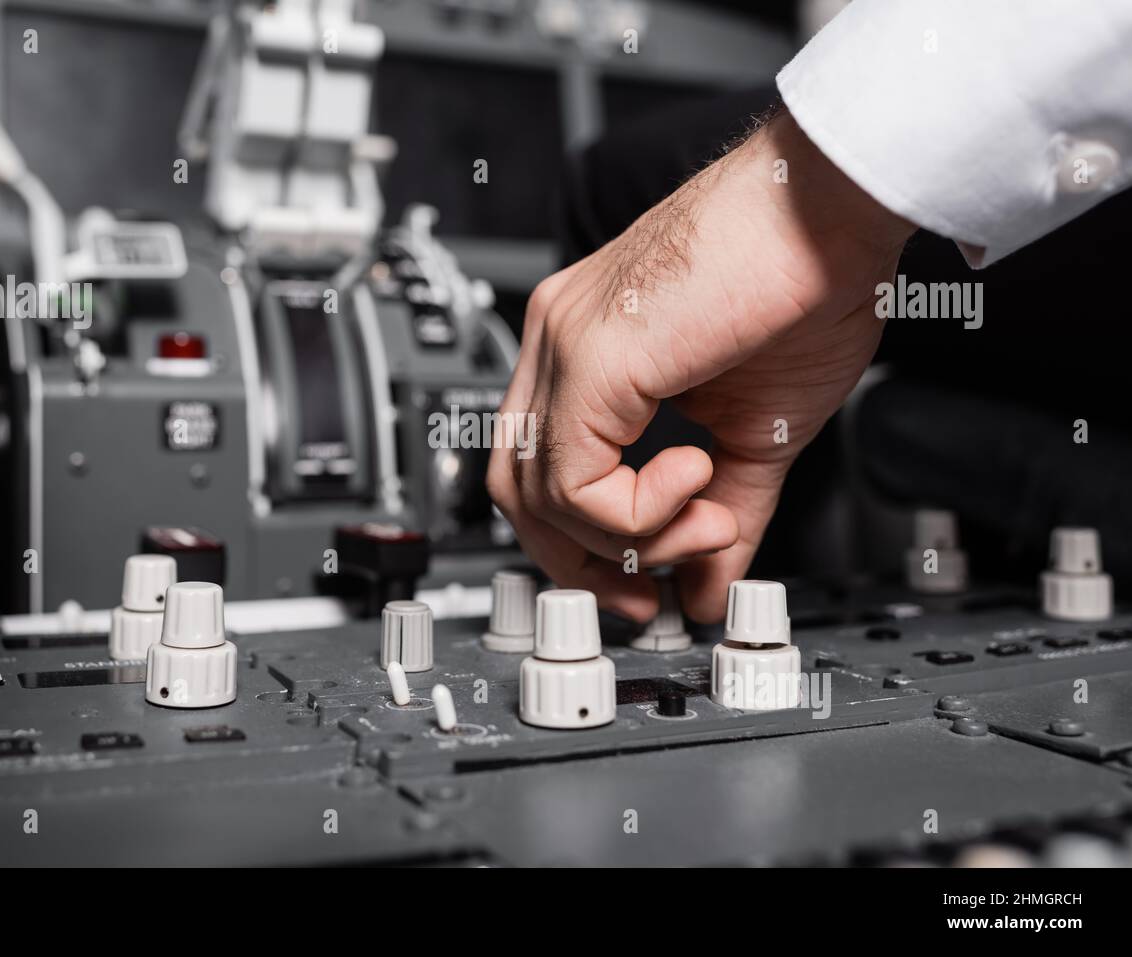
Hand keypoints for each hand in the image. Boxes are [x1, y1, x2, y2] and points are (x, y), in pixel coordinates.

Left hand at [486, 111, 914, 621]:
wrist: (837, 207)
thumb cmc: (803, 286)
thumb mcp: (756, 435)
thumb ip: (720, 517)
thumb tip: (708, 589)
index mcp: (587, 351)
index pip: (540, 470)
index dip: (582, 546)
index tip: (644, 588)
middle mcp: (558, 340)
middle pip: (517, 489)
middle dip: (582, 562)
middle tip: (650, 596)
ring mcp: (564, 341)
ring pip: (538, 493)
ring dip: (630, 540)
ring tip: (709, 518)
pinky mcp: (591, 354)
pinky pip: (572, 481)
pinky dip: (634, 512)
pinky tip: (696, 476)